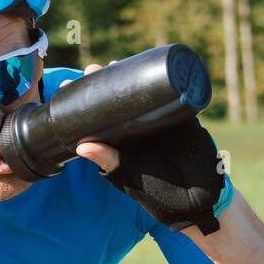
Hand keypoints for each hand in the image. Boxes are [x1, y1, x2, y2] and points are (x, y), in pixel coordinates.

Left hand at [72, 63, 229, 233]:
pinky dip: (163, 80)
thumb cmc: (158, 194)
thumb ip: (109, 162)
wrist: (198, 201)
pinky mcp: (180, 117)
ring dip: (128, 76)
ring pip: (141, 93)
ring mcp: (158, 120)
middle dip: (104, 82)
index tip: (66, 86)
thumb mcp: (129, 178)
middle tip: (91, 69)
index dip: (83, 102)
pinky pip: (172, 94)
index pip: (96, 117)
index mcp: (119, 141)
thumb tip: (81, 147)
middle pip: (117, 99)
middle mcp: (136, 128)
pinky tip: (150, 65)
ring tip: (114, 63)